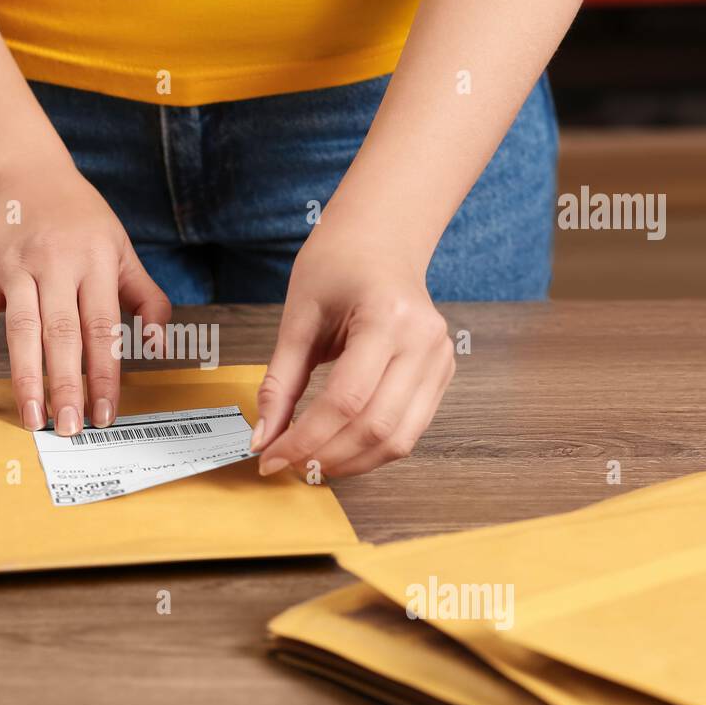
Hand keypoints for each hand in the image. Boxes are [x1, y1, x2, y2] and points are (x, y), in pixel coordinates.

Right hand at [0, 162, 170, 434]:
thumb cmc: (83, 222)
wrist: (25, 175)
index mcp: (96, 261)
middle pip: (61, 334)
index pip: (102, 327)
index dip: (105, 374)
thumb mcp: (123, 249)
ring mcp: (14, 268)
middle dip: (66, 386)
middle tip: (71, 430)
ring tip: (33, 421)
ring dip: (25, 379)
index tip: (107, 414)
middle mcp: (54, 264)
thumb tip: (160, 346)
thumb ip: (147, 297)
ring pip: (20, 331)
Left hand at [251, 226, 454, 477]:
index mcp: (388, 317)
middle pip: (376, 426)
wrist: (380, 240)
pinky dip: (372, 449)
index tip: (270, 457)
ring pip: (399, 440)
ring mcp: (441, 360)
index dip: (305, 438)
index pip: (346, 400)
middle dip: (326, 456)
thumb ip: (280, 382)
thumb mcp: (298, 318)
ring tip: (310, 463)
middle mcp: (425, 341)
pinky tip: (339, 449)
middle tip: (287, 464)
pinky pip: (409, 430)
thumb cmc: (337, 266)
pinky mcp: (442, 374)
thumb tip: (262, 438)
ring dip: (351, 462)